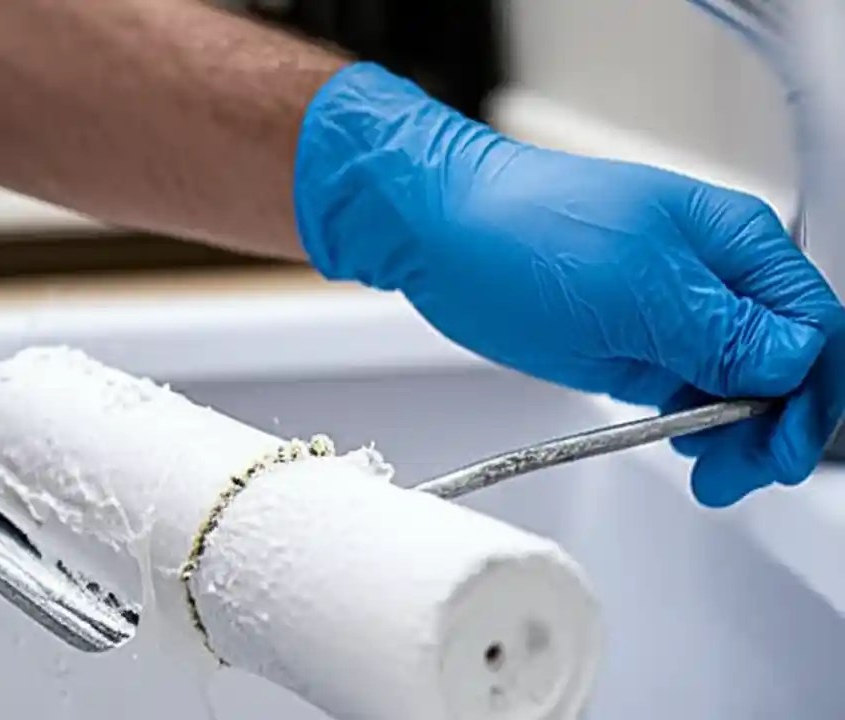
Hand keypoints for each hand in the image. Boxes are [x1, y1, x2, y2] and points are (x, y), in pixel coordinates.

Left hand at [294, 63, 844, 506]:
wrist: (437, 231)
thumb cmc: (520, 231)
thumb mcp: (632, 286)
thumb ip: (718, 331)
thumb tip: (791, 361)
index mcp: (735, 241)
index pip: (814, 326)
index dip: (810, 395)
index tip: (779, 449)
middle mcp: (714, 276)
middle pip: (786, 362)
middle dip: (775, 424)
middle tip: (738, 473)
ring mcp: (675, 311)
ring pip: (741, 384)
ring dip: (737, 433)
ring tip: (708, 472)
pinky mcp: (635, 341)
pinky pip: (690, 389)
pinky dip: (696, 423)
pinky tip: (684, 444)